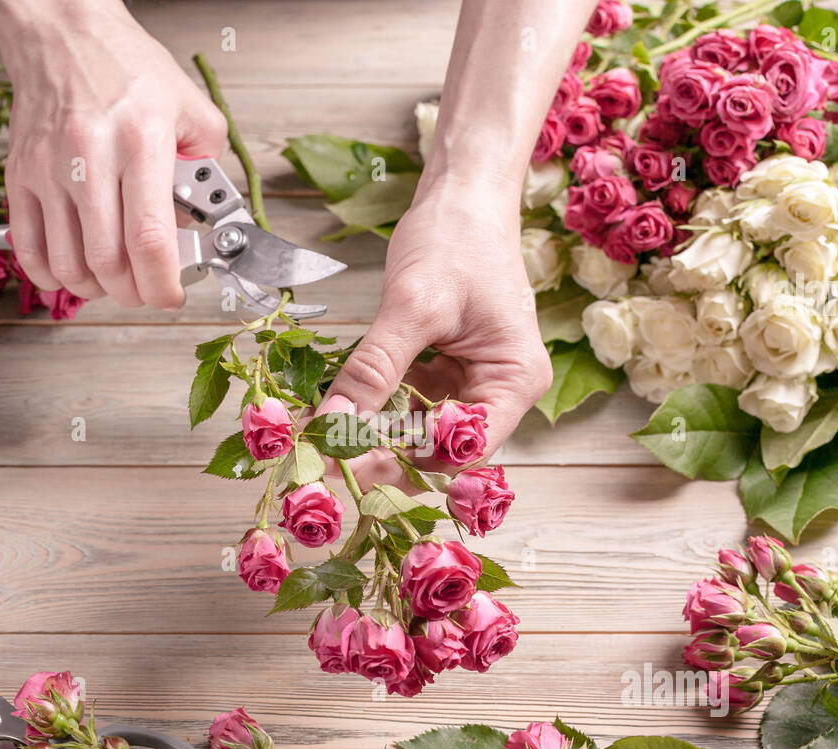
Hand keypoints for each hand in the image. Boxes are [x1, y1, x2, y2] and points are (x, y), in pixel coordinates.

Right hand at [0, 0, 225, 306]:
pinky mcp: (20, 176)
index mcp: (141, 141)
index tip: (172, 295)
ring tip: (115, 279)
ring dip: (97, 289)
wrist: (63, 35)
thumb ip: (208, 166)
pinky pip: (29, 249)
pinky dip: (51, 277)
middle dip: (134, 293)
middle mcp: (90, 156)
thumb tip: (203, 218)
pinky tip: (74, 271)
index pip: (149, 239)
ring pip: (68, 264)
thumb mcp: (192, 108)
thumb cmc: (127, 68)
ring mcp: (48, 169)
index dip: (162, 284)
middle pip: (108, 262)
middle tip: (147, 289)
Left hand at [322, 174, 551, 487]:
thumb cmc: (457, 237)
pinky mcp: (444, 368)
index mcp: (514, 382)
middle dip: (384, 454)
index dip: (408, 464)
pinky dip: (374, 405)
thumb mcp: (414, 305)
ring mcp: (471, 381)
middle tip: (328, 458)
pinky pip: (407, 400)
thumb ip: (376, 367)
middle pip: (439, 447)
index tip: (353, 466)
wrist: (462, 194)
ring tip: (324, 435)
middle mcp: (499, 390)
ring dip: (373, 433)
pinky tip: (337, 407)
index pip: (463, 449)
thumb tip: (335, 420)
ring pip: (418, 428)